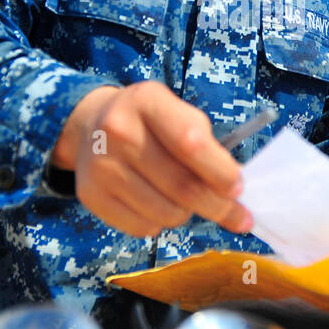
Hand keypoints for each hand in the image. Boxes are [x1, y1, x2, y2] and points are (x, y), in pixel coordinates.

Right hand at [50, 81, 252, 238]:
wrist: (90, 125)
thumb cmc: (149, 123)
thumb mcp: (175, 113)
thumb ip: (205, 145)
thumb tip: (236, 193)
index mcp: (147, 101)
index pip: (191, 144)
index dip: (221, 172)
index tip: (238, 188)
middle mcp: (118, 130)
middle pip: (182, 186)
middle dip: (218, 206)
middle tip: (236, 214)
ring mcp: (101, 165)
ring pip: (167, 213)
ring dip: (188, 214)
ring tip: (185, 199)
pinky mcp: (90, 195)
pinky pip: (143, 227)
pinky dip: (160, 222)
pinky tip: (157, 203)